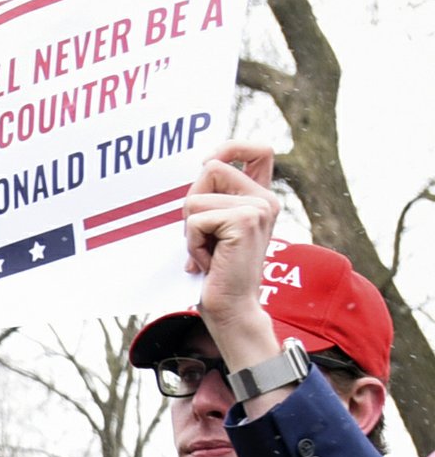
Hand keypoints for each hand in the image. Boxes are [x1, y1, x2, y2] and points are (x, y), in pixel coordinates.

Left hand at [188, 144, 283, 373]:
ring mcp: (258, 207)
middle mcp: (265, 199)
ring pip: (196, 198)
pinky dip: (192, 243)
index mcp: (260, 198)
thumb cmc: (216, 274)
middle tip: (202, 238)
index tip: (207, 160)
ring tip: (207, 253)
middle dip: (191, 204)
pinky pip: (196, 220)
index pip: (259, 150)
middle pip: (210, 169)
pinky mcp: (244, 220)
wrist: (231, 309)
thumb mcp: (213, 230)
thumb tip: (201, 167)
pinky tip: (208, 262)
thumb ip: (212, 201)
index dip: (231, 146)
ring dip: (190, 230)